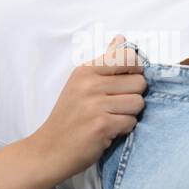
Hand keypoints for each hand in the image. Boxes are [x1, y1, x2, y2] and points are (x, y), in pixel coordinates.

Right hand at [30, 34, 147, 180]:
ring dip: (130, 114)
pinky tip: (109, 131)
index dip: (136, 70)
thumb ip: (105, 61)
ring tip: (112, 118)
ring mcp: (95, 104)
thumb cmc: (68, 118)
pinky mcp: (101, 125)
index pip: (128, 56)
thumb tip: (121, 38)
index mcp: (86, 70)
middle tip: (116, 106)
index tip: (126, 82)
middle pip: (139, 81)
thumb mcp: (81, 83)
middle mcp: (90, 83)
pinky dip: (124, 129)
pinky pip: (131, 122)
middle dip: (134, 96)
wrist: (49, 150)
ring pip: (138, 103)